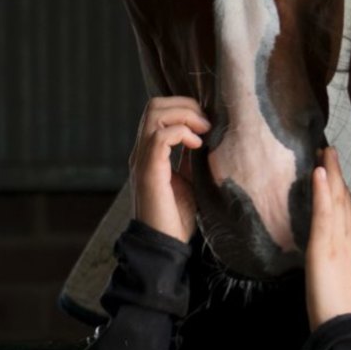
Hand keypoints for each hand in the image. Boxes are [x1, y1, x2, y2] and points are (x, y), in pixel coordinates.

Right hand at [128, 96, 210, 242]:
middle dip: (186, 105)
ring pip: (155, 113)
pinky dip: (181, 133)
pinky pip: (159, 136)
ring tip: (204, 131)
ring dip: (185, 115)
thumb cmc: (177, 217)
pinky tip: (197, 146)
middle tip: (207, 123)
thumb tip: (208, 136)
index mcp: (151, 151)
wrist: (165, 245)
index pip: (159, 110)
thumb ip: (191, 157)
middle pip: (155, 104)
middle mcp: (142, 151)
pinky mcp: (149, 170)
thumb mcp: (189, 179)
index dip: (184, 106)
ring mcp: (142, 159)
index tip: (207, 121)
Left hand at [305, 147, 350, 330]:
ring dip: (331, 175)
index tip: (337, 176)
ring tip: (324, 152)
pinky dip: (323, 192)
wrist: (345, 328)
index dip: (343, 193)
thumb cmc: (341, 314)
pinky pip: (325, 215)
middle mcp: (349, 242)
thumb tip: (336, 261)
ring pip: (337, 202)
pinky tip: (320, 173)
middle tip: (330, 151)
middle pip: (344, 202)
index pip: (349, 215)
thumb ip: (342, 268)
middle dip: (338, 176)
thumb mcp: (344, 286)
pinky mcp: (325, 248)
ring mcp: (338, 243)